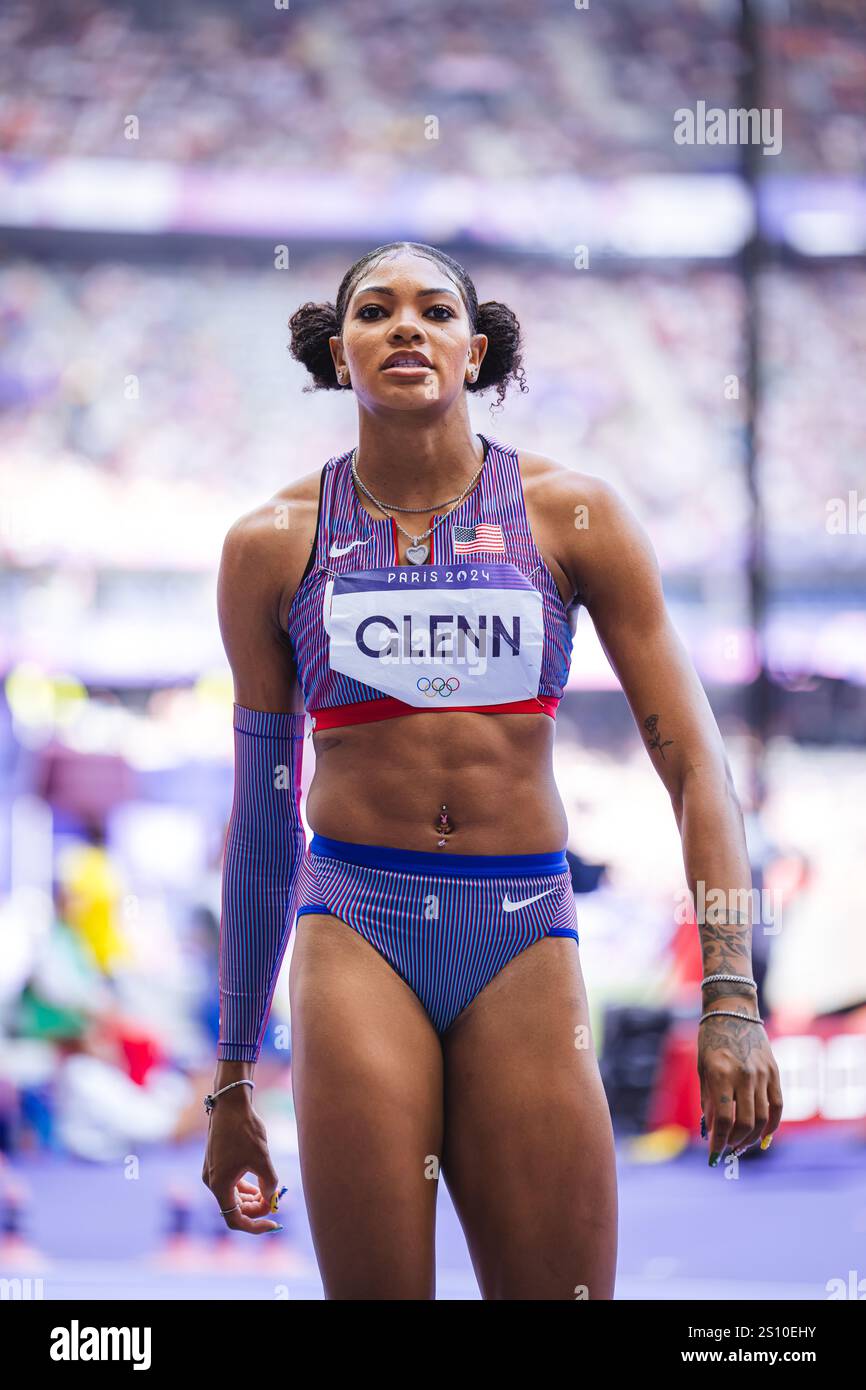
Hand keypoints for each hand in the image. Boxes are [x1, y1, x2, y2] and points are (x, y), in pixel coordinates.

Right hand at [201, 1090, 282, 1233]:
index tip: (274, 1223)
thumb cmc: (245, 1131)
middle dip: (256, 1210)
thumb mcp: (262, 1159)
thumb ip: (269, 1184)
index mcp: (219, 1186)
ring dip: (252, 1199)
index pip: (235, 1220)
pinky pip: (231, 1184)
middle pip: (234, 1209)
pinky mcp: (216, 1162)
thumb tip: (272, 1199)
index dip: (255, 1226)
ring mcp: (213, 1172)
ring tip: (270, 1194)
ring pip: (233, 1197)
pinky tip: (259, 1184)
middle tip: (275, 1203)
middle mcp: (212, 1182)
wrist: (230, 1104)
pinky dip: (245, 1188)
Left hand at [698, 1005, 782, 1166]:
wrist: (733, 1011)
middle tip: (726, 1150)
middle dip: (734, 1142)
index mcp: (721, 1072)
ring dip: (750, 1138)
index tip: (712, 1155)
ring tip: (739, 1145)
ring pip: (762, 1118)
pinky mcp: (775, 1073)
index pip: (723, 1117)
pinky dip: (771, 1126)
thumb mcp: (703, 1068)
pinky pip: (777, 1107)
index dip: (718, 1141)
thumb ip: (709, 1100)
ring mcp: (763, 1074)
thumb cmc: (711, 1039)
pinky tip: (762, 1138)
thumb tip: (712, 1130)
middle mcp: (744, 1074)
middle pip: (745, 1122)